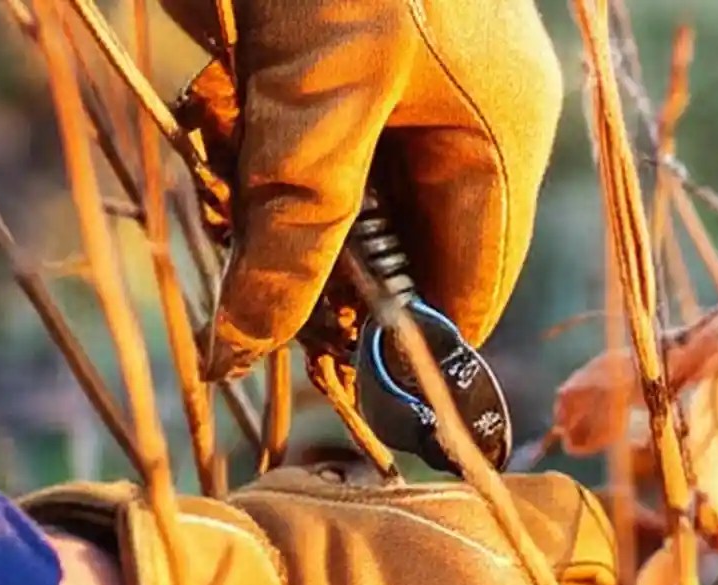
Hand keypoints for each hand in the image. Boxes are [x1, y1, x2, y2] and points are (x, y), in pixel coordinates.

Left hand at [161, 0, 564, 379]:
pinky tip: (219, 106)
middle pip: (389, 256)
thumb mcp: (321, 106)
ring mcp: (383, 95)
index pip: (468, 289)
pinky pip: (282, 150)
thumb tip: (244, 354)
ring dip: (267, 204)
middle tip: (251, 276)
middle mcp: (452, 128)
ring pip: (325, 206)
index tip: (325, 383)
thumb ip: (291, 235)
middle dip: (315, 270)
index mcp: (498, 142)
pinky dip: (242, 149)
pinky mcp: (315, 69)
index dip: (407, 350)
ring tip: (234, 148)